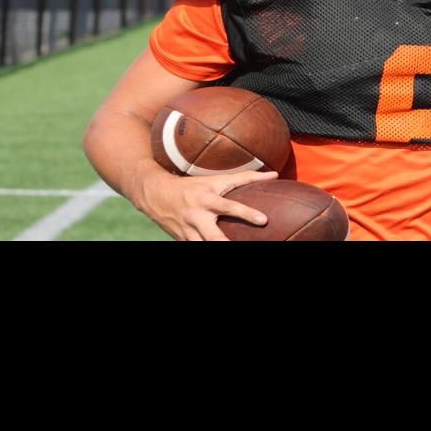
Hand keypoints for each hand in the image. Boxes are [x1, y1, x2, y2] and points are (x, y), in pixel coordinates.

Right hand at [135, 169, 279, 241]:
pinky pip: (195, 248)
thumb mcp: (216, 179)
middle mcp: (196, 216)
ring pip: (202, 246)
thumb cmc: (193, 186)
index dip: (246, 213)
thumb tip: (275, 175)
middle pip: (212, 236)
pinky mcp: (182, 240)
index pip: (229, 206)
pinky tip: (215, 253)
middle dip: (224, 244)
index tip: (263, 220)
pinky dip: (203, 250)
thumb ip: (246, 178)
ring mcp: (188, 231)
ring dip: (215, 249)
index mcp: (206, 199)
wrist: (155, 193)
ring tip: (232, 255)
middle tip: (242, 246)